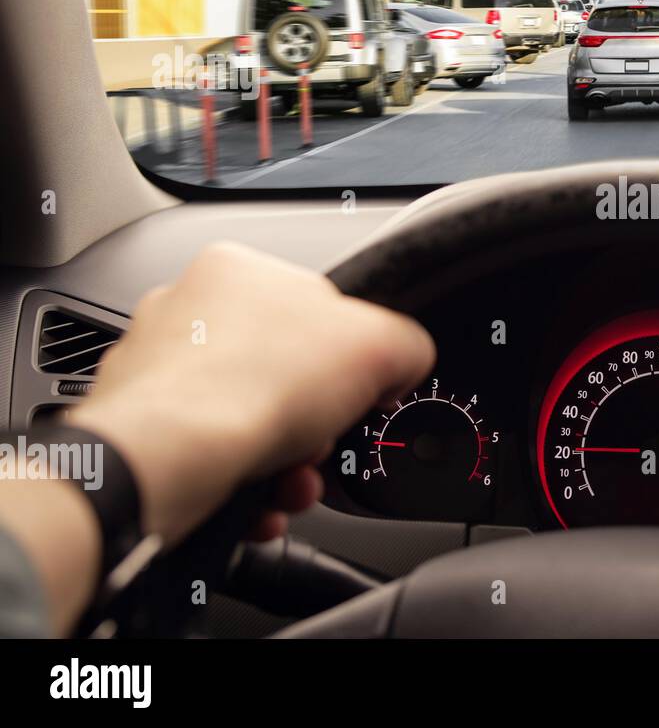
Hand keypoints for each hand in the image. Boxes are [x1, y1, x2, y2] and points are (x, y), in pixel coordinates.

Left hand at [68, 242, 434, 543]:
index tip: (360, 390)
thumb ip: (409, 343)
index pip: (318, 308)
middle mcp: (187, 309)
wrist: (164, 461)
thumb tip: (404, 362)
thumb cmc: (248, 387)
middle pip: (284, 371)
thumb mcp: (382, 345)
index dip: (351, 357)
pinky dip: (243, 485)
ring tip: (293, 481)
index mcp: (238, 268)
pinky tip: (260, 501)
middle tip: (324, 441)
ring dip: (285, 460)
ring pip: (248, 419)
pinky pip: (210, 456)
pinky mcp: (138, 428)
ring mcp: (155, 369)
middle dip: (315, 421)